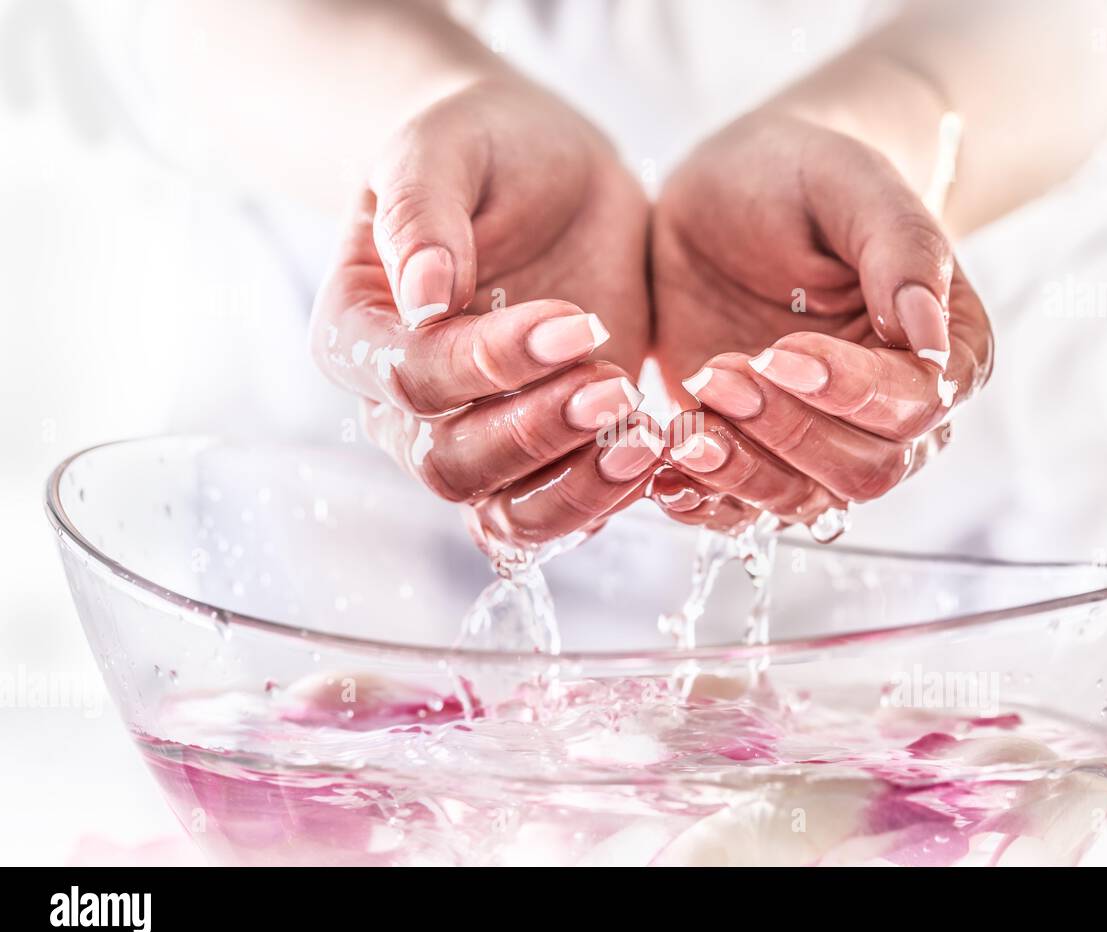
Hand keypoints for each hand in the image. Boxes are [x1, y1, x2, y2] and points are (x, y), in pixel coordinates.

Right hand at [310, 78, 660, 551]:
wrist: (546, 172)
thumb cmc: (481, 150)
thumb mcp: (441, 149)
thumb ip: (421, 213)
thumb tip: (422, 296)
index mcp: (359, 335)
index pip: (412, 378)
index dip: (491, 363)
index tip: (573, 321)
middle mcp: (405, 407)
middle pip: (452, 465)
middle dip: (536, 436)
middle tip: (615, 389)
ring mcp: (477, 436)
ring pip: (505, 515)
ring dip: (576, 491)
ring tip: (643, 442)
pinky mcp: (546, 452)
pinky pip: (560, 513)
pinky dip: (605, 501)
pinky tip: (654, 453)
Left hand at [649, 110, 992, 529]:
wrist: (730, 191)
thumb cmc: (803, 174)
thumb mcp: (850, 182)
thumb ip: (903, 249)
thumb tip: (932, 339)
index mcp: (945, 350)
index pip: (917, 403)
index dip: (852, 391)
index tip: (781, 352)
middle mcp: (895, 412)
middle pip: (865, 470)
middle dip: (789, 433)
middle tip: (719, 374)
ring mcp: (825, 440)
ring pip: (803, 499)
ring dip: (741, 471)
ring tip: (685, 422)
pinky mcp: (758, 453)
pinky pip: (743, 507)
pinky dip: (704, 499)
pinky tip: (663, 471)